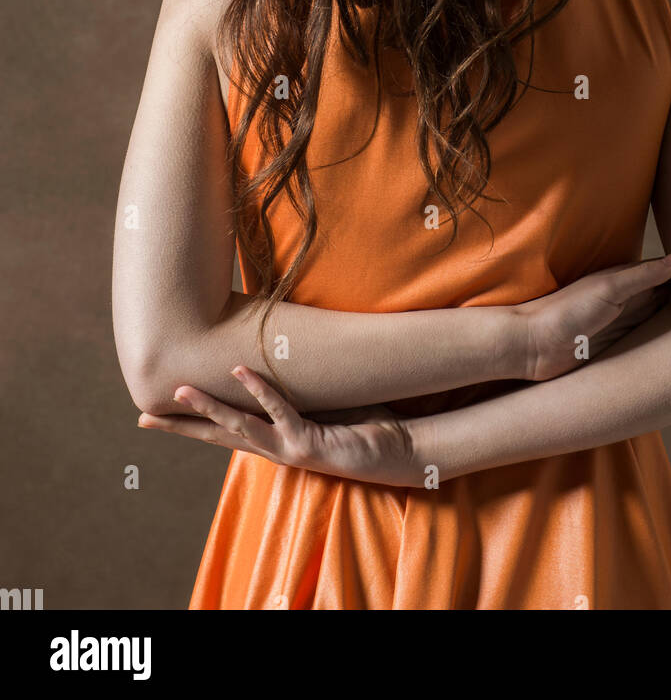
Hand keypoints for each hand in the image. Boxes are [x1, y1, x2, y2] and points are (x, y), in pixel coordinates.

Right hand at [137, 366, 422, 487]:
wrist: (397, 450)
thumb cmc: (362, 423)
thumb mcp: (321, 400)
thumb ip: (297, 384)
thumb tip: (276, 348)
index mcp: (272, 439)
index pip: (221, 431)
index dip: (187, 423)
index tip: (152, 415)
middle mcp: (274, 447)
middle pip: (217, 434)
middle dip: (181, 424)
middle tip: (143, 415)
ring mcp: (288, 448)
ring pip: (239, 425)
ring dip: (208, 407)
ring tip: (180, 390)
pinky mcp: (308, 443)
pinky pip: (279, 411)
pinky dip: (260, 390)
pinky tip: (240, 371)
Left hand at [515, 254, 670, 380]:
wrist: (534, 346)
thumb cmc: (566, 312)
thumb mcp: (609, 289)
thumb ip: (642, 275)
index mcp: (625, 282)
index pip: (664, 273)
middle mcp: (627, 303)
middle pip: (665, 298)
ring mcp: (622, 327)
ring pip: (659, 323)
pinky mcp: (617, 350)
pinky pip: (647, 346)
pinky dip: (664, 346)